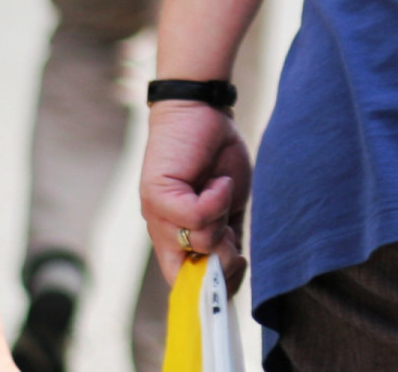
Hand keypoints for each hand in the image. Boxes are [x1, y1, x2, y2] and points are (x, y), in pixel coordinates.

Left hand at [141, 100, 251, 290]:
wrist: (202, 110)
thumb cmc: (218, 156)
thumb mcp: (230, 207)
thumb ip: (227, 237)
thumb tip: (229, 270)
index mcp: (179, 238)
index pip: (186, 285)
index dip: (214, 288)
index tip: (240, 263)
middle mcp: (162, 231)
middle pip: (190, 276)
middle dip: (221, 262)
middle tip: (232, 229)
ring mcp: (157, 215)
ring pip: (199, 244)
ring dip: (222, 219)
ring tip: (221, 190)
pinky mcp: (158, 195)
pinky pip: (196, 217)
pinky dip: (217, 200)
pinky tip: (218, 181)